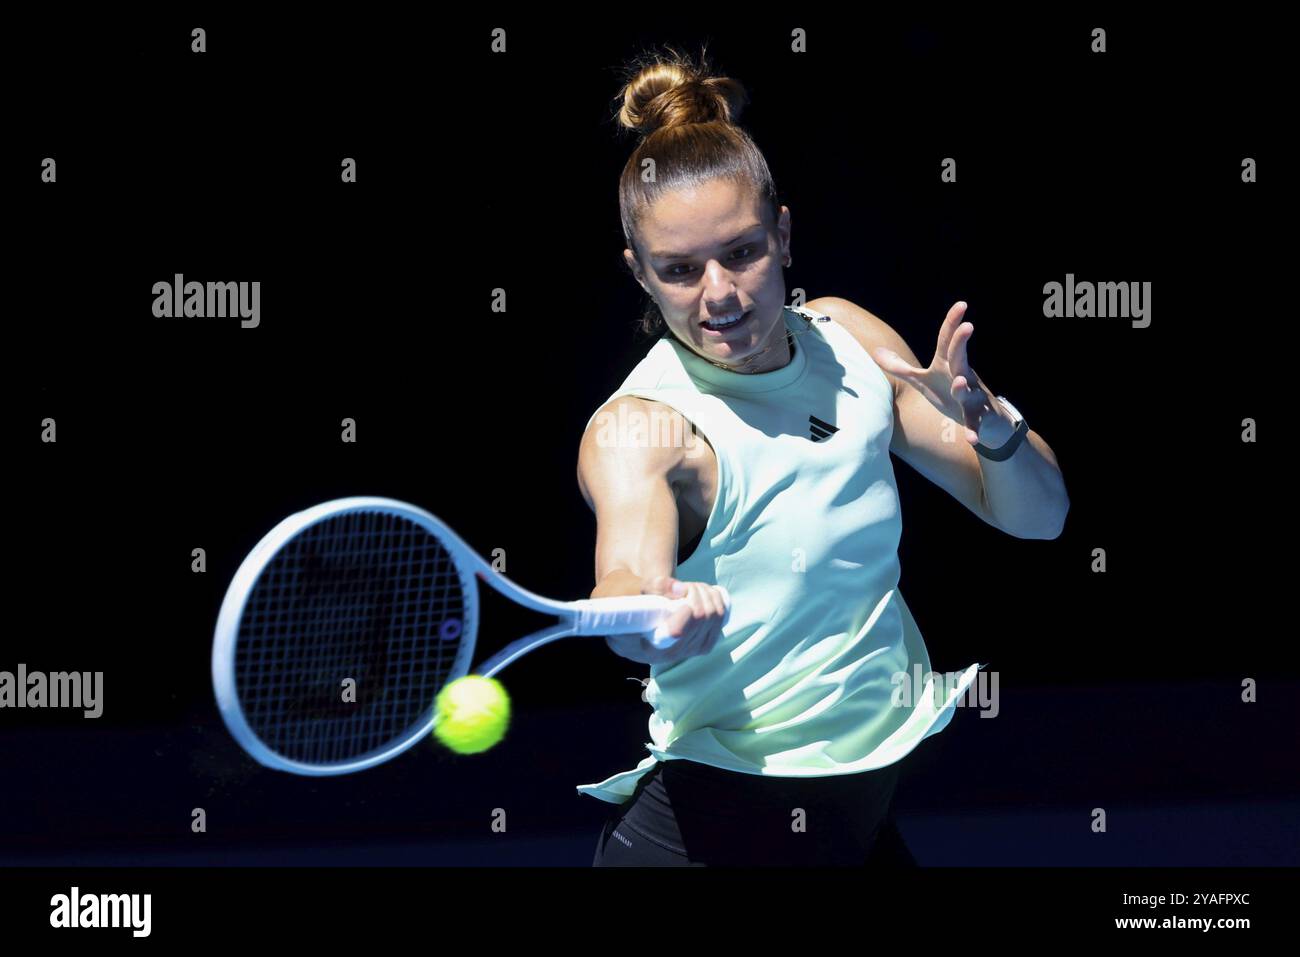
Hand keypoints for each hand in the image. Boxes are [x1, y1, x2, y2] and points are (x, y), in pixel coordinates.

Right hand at [604, 575, 727, 665]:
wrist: (630, 619)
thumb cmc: (627, 603)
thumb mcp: (630, 591)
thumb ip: (651, 587)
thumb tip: (679, 589)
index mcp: (648, 645)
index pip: (676, 633)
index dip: (685, 612)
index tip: (682, 593)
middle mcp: (671, 653)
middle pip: (701, 617)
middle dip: (694, 592)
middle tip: (681, 585)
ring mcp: (689, 651)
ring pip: (714, 615)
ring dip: (705, 593)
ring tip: (689, 588)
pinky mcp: (702, 645)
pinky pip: (721, 620)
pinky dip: (715, 600)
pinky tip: (702, 594)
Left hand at [869, 301, 1014, 446]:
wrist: (986, 421)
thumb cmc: (950, 395)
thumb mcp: (923, 381)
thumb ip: (900, 367)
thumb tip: (875, 351)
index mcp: (948, 366)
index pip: (948, 341)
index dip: (953, 322)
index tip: (962, 304)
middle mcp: (962, 376)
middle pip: (960, 358)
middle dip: (962, 344)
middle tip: (967, 327)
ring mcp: (972, 397)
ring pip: (969, 391)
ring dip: (964, 387)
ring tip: (960, 381)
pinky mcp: (977, 418)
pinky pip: (974, 424)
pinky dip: (973, 431)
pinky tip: (971, 439)